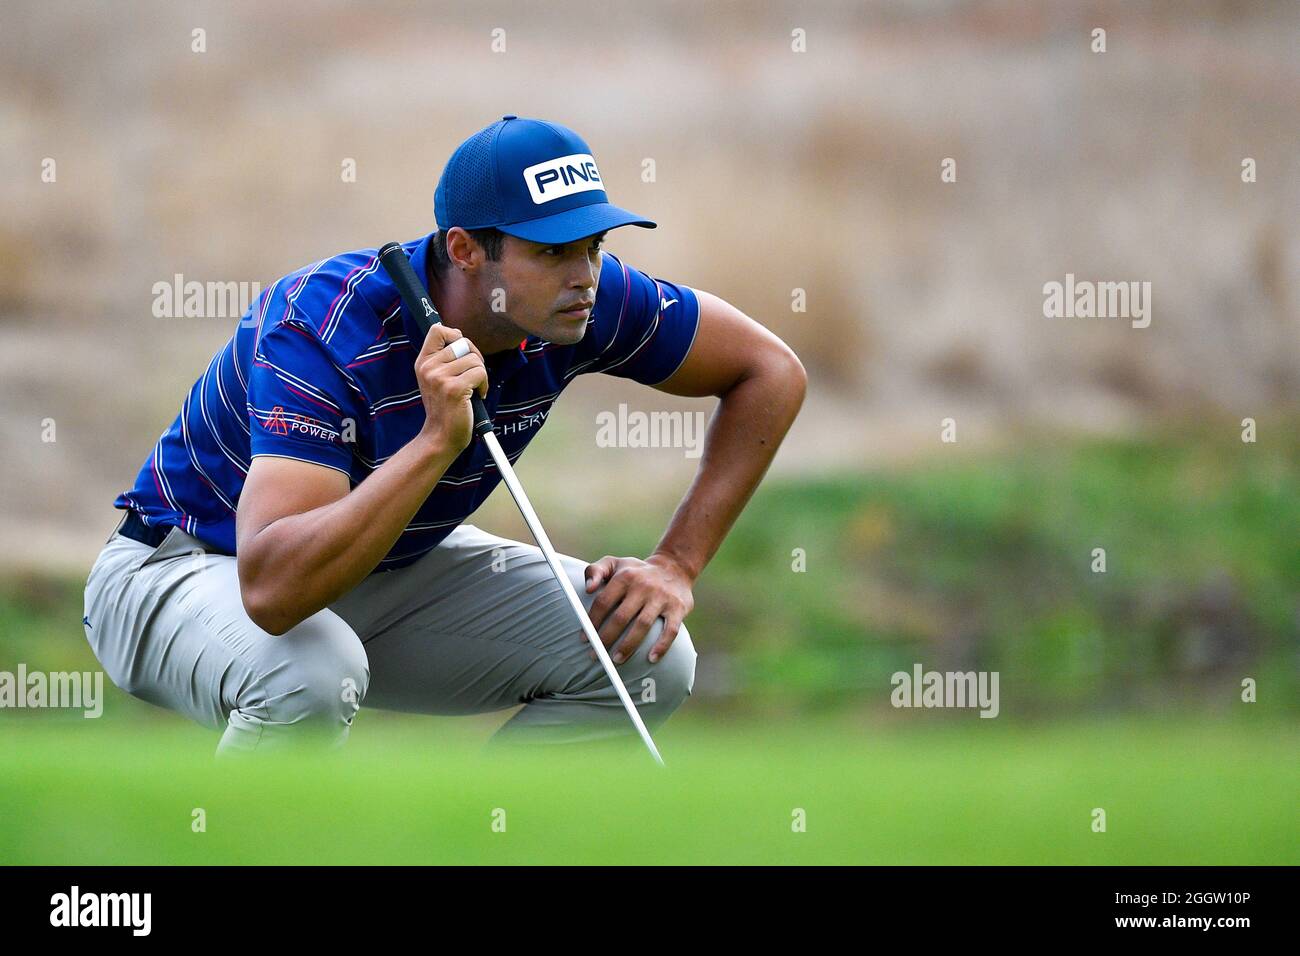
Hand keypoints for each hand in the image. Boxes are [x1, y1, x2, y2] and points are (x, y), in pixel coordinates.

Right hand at [413, 326, 487, 452]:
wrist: (441, 436)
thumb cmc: (445, 407)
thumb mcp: (436, 378)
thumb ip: (444, 357)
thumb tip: (458, 333)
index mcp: (423, 362)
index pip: (437, 330)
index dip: (455, 335)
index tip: (462, 351)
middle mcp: (428, 367)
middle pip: (463, 343)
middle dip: (475, 357)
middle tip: (473, 376)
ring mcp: (440, 378)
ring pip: (474, 359)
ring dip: (480, 375)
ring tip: (473, 389)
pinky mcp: (454, 389)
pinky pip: (480, 372)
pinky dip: (484, 385)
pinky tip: (476, 396)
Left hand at [584, 553, 694, 664]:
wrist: (674, 567)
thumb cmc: (637, 572)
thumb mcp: (614, 563)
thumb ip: (595, 571)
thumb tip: (587, 589)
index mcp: (625, 577)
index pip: (604, 602)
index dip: (592, 622)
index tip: (585, 639)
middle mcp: (643, 586)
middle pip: (621, 617)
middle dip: (606, 639)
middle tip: (597, 655)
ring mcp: (661, 598)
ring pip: (643, 625)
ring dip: (629, 646)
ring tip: (617, 660)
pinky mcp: (678, 608)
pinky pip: (671, 630)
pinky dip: (662, 646)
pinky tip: (651, 659)